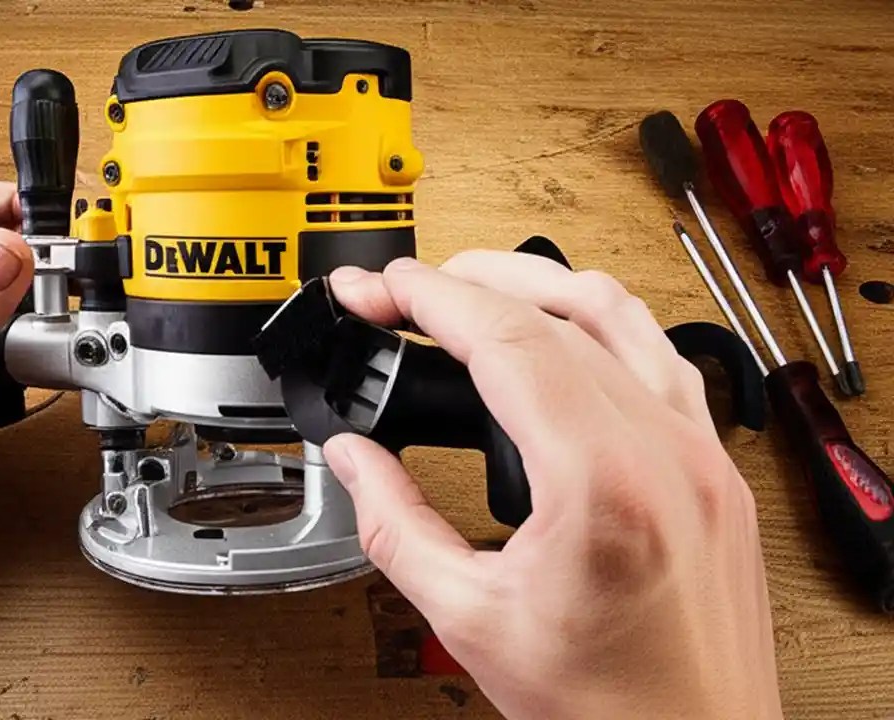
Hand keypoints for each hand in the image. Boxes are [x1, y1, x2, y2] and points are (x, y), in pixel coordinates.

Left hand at [0, 179, 33, 569]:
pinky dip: (34, 338)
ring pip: (2, 291)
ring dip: (37, 297)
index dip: (12, 204)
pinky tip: (49, 350)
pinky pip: (8, 336)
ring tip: (68, 307)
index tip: (61, 220)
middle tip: (73, 268)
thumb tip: (10, 249)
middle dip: (33, 252)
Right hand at [324, 254, 781, 718]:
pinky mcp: (714, 464)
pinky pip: (659, 354)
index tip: (380, 286)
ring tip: (472, 285)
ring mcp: (702, 452)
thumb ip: (394, 524)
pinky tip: (561, 332)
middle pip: (556, 312)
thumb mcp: (470, 616)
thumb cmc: (608, 706)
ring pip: (619, 313)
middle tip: (402, 290)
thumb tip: (352, 459)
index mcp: (603, 482)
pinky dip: (597, 322)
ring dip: (536, 282)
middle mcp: (667, 450)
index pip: (507, 338)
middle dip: (465, 283)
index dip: (431, 296)